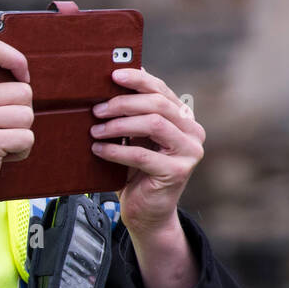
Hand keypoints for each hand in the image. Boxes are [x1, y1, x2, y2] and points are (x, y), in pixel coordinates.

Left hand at [89, 67, 204, 238]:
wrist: (147, 212)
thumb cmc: (137, 172)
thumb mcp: (135, 137)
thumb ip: (133, 113)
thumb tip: (113, 79)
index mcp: (184, 118)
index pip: (162, 90)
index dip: (138, 80)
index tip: (113, 75)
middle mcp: (193, 132)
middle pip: (158, 104)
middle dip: (123, 103)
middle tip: (96, 110)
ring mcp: (189, 152)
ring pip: (153, 124)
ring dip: (119, 125)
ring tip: (95, 130)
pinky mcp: (177, 172)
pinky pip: (142, 155)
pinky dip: (116, 150)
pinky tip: (99, 149)